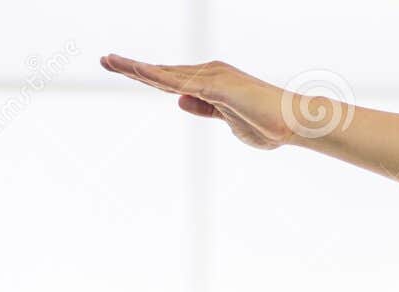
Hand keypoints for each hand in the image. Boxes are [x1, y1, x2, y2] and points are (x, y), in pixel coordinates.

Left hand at [99, 55, 290, 148]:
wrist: (294, 124)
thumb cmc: (267, 124)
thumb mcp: (227, 120)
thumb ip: (203, 109)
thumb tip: (179, 101)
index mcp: (210, 83)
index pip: (170, 79)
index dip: (145, 74)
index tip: (121, 68)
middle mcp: (209, 74)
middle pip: (163, 71)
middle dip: (132, 66)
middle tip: (103, 60)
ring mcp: (213, 78)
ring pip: (166, 74)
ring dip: (137, 68)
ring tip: (110, 61)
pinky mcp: (218, 86)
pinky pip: (181, 82)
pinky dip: (158, 77)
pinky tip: (139, 73)